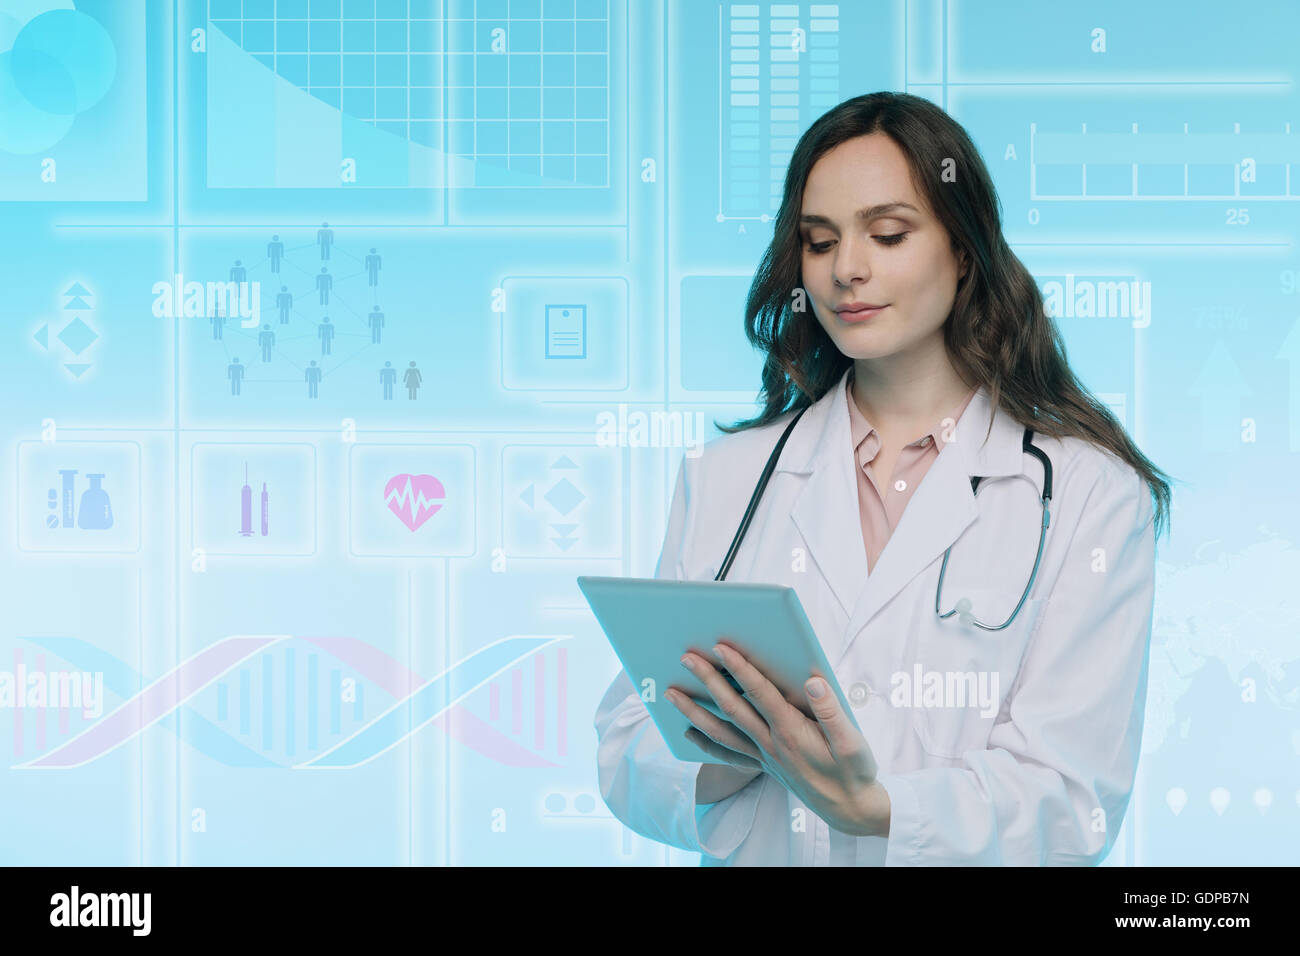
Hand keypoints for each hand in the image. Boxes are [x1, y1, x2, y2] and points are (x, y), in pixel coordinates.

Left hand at [667, 643, 889, 836]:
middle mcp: (771, 743)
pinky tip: (688, 732)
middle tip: (685, 657)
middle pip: (732, 707)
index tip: (721, 647)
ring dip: (694, 710)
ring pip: (721, 731)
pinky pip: (728, 754)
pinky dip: (706, 743)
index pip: (759, 693)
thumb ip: (830, 710)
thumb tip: (812, 680)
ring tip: (671, 693)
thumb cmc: (853, 771)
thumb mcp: (852, 741)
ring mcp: (764, 756)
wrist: (851, 810)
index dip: (740, 668)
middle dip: (708, 680)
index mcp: (791, 732)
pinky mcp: (764, 765)